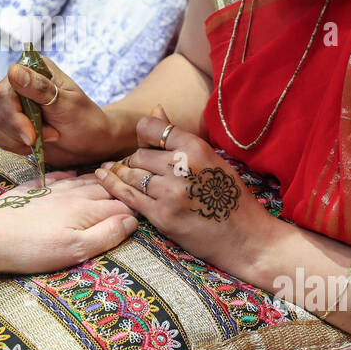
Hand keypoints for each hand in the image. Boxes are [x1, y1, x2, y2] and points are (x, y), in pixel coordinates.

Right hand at [0, 54, 113, 166]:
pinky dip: (15, 145)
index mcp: (33, 69)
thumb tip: (14, 71)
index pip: (4, 90)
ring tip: (46, 138)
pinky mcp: (8, 122)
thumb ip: (40, 89)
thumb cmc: (84, 119)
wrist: (89, 142)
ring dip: (18, 139)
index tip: (32, 134)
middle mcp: (18, 82)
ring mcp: (11, 102)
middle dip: (19, 130)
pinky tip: (35, 144)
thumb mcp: (67, 103)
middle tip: (50, 136)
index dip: (14, 115)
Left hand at [0, 171, 136, 278]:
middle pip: (103, 188)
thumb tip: (132, 220)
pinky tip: (73, 176)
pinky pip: (58, 177)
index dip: (135, 206)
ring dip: (99, 180)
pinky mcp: (31, 190)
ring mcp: (50, 189)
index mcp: (86, 209)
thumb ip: (106, 234)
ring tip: (112, 177)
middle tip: (134, 186)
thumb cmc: (32, 249)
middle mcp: (71, 194)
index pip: (120, 204)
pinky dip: (71, 175)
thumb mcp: (75, 250)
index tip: (147, 207)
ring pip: (82, 180)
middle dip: (120, 188)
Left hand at [93, 107, 277, 274]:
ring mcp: (170, 193)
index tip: (142, 143)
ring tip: (107, 170)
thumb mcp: (212, 160)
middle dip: (132, 160)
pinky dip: (114, 187)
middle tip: (130, 165)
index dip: (143, 135)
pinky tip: (104, 180)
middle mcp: (182, 167)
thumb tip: (155, 109)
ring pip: (131, 174)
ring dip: (118, 172)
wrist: (247, 239)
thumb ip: (180, 137)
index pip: (153, 128)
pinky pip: (129, 197)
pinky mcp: (162, 217)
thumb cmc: (232, 197)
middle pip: (139, 154)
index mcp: (197, 148)